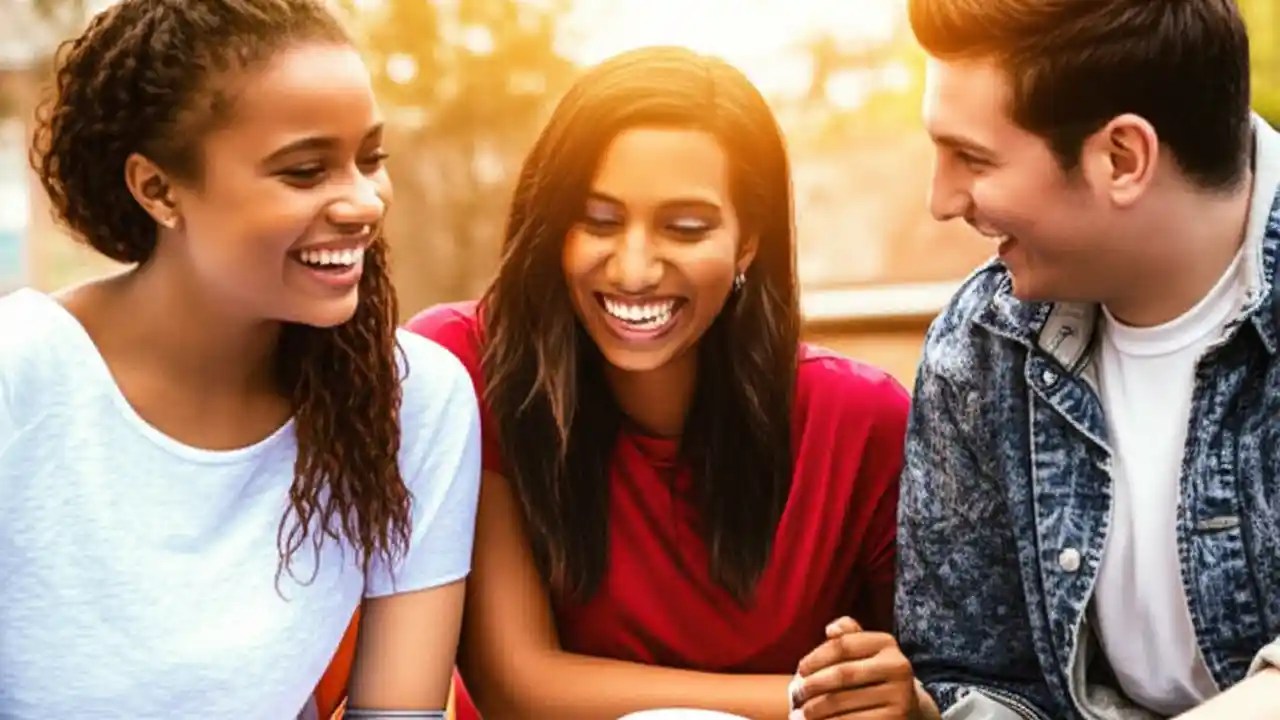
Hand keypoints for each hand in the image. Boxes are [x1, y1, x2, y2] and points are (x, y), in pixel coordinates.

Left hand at [792, 617, 918, 719]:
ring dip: (816, 709)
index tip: (800, 669)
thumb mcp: (864, 651)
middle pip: (843, 674)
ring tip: (799, 713)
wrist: (905, 707)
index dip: (817, 657)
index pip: (843, 646)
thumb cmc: (871, 675)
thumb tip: (831, 629)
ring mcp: (900, 695)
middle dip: (814, 684)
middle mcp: (899, 666)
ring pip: (845, 702)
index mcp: (887, 643)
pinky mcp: (896, 719)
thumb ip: (847, 636)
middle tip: (795, 694)